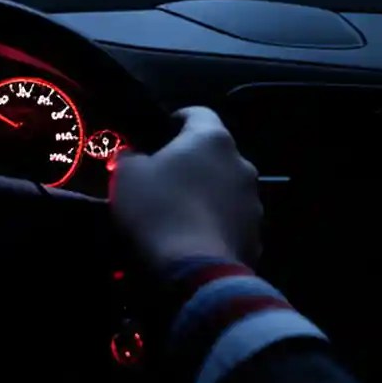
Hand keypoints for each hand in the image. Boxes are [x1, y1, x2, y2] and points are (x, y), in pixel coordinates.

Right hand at [111, 107, 260, 268]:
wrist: (194, 270)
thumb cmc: (158, 209)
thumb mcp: (126, 175)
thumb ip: (130, 156)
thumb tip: (135, 156)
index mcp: (212, 139)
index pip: (198, 112)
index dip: (177, 118)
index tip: (160, 131)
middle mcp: (241, 164)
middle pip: (214, 154)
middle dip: (192, 162)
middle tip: (164, 178)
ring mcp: (253, 201)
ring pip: (226, 188)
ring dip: (207, 194)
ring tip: (180, 213)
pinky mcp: (255, 235)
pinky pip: (231, 221)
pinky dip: (215, 224)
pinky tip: (194, 239)